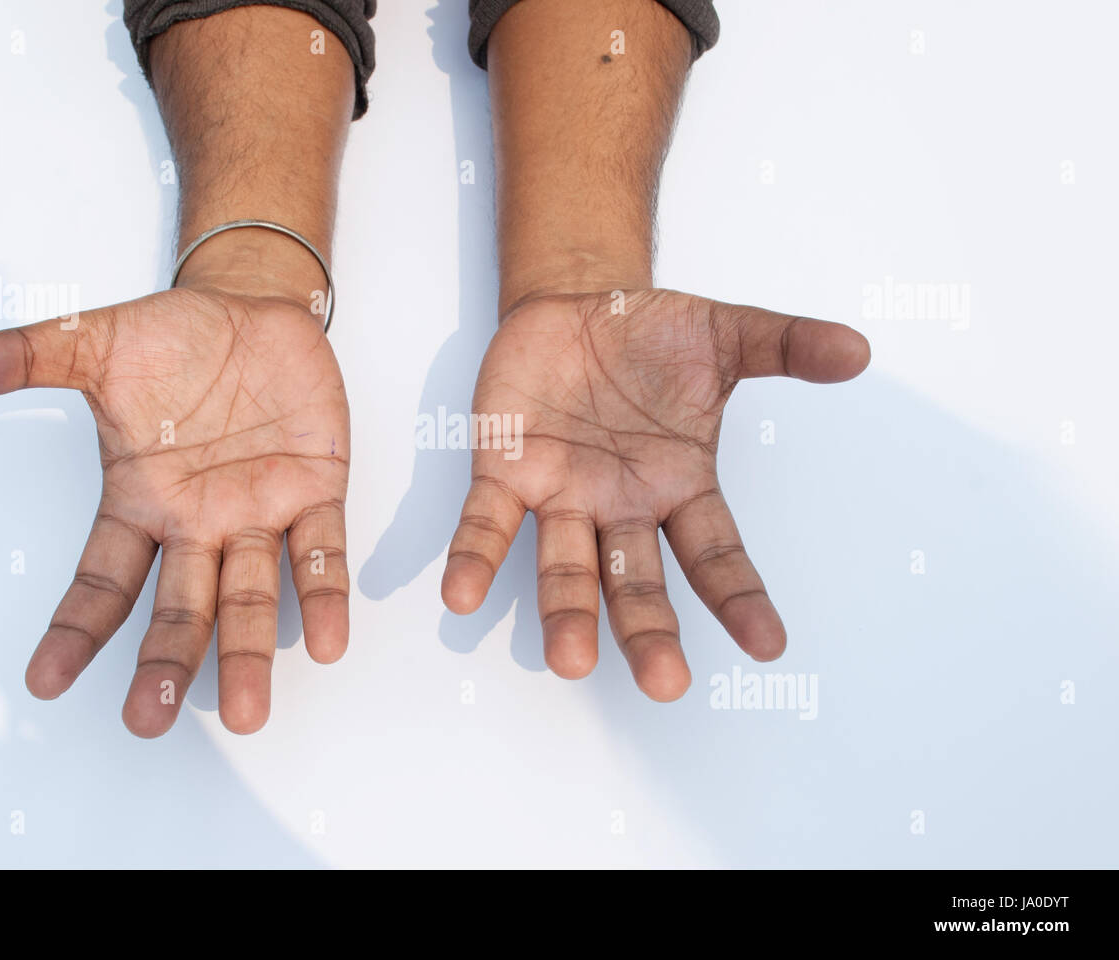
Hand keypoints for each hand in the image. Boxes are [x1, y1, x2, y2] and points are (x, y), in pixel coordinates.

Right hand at [0, 285, 349, 736]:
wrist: (255, 308)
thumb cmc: (176, 340)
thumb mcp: (96, 341)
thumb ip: (30, 357)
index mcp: (142, 502)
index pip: (103, 580)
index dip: (75, 630)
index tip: (46, 680)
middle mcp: (198, 525)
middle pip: (178, 608)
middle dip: (164, 662)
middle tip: (146, 719)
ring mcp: (257, 515)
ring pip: (249, 597)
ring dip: (246, 653)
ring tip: (245, 712)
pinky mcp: (316, 493)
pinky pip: (320, 553)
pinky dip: (324, 596)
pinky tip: (328, 642)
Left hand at [441, 290, 868, 699]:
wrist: (576, 306)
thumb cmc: (651, 337)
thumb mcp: (726, 335)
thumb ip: (786, 346)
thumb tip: (858, 350)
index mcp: (680, 486)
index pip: (716, 554)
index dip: (740, 598)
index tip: (769, 645)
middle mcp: (622, 506)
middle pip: (638, 580)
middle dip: (650, 630)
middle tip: (665, 684)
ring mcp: (563, 496)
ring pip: (565, 566)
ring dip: (567, 613)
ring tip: (570, 661)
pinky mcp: (506, 472)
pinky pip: (487, 523)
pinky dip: (476, 559)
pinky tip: (461, 597)